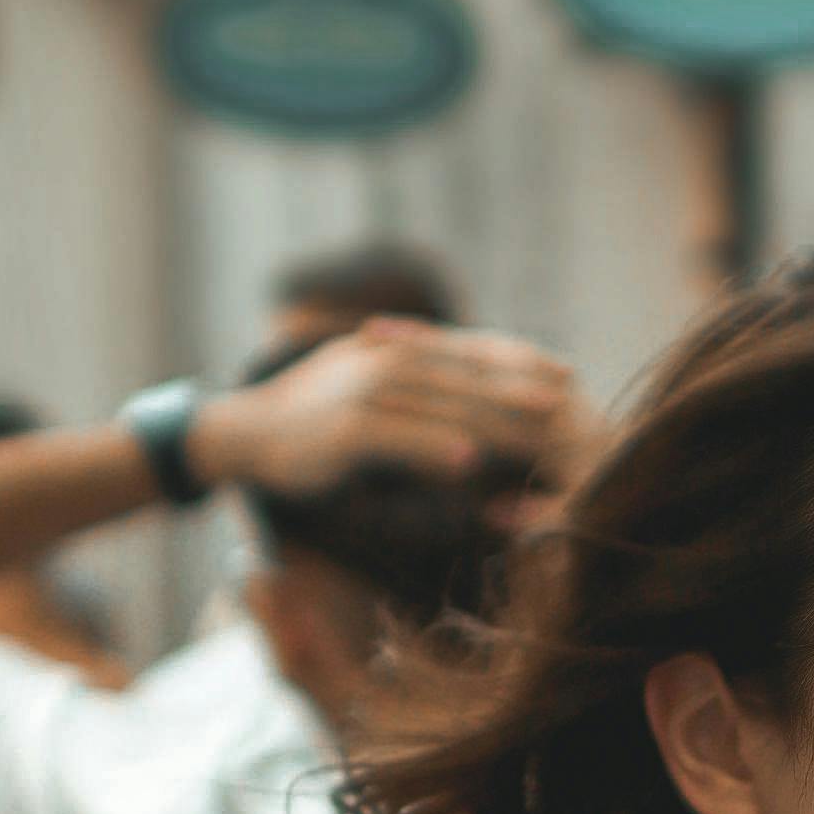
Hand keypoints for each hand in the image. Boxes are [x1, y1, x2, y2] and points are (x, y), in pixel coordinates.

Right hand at [182, 320, 590, 516]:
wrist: (245, 433)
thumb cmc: (310, 427)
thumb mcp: (365, 399)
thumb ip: (410, 397)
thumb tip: (455, 416)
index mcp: (392, 352)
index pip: (466, 352)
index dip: (516, 361)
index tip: (562, 371)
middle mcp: (383, 362)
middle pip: (463, 372)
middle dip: (518, 382)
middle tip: (568, 392)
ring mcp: (364, 393)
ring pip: (440, 401)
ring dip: (492, 411)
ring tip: (539, 423)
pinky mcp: (346, 428)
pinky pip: (399, 435)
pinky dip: (435, 446)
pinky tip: (471, 461)